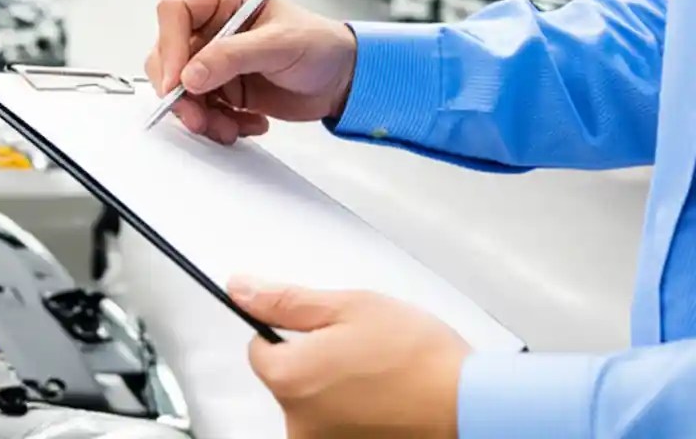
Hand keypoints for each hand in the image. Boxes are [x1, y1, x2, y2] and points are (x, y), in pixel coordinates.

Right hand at [144, 0, 357, 143]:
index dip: (170, 46)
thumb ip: (233, 57)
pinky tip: (248, 125)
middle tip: (197, 118)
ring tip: (230, 128)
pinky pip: (201, 110)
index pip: (175, 12)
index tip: (179, 81)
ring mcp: (214, 61)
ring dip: (199, 115)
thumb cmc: (320, 46)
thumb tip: (189, 76)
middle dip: (179, 92)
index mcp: (223, 1)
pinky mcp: (221, 90)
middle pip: (167, 56)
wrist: (342, 80)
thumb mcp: (280, 45)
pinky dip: (218, 124)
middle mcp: (212, 29)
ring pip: (180, 90)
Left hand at [229, 278, 469, 438]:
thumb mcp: (349, 307)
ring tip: (381, 378)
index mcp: (289, 378)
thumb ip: (286, 301)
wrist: (473, 407)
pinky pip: (340, 427)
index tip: (324, 331)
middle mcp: (298, 422)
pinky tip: (387, 401)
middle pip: (289, 381)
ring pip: (316, 406)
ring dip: (339, 391)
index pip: (259, 349)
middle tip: (363, 352)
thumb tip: (241, 290)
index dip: (291, 333)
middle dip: (318, 363)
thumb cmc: (420, 359)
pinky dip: (358, 414)